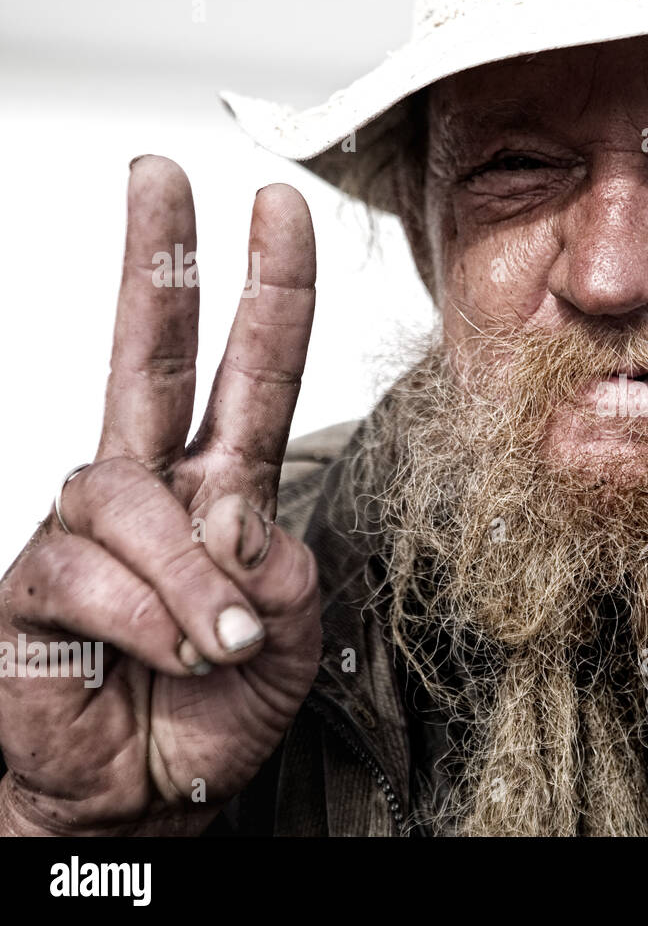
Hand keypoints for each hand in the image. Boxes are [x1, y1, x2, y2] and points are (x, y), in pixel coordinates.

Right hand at [0, 156, 321, 834]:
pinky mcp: (35, 585)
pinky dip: (149, 618)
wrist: (152, 792)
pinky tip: (167, 652)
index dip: (268, 291)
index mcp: (221, 485)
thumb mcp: (290, 633)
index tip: (278, 210)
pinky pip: (90, 572)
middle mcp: (150, 488)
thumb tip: (235, 520)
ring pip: (129, 500)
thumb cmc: (221, 705)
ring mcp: (87, 532)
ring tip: (223, 640)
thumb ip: (275, 564)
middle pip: (148, 354)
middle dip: (160, 260)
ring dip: (189, 579)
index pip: (247, 370)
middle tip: (163, 175)